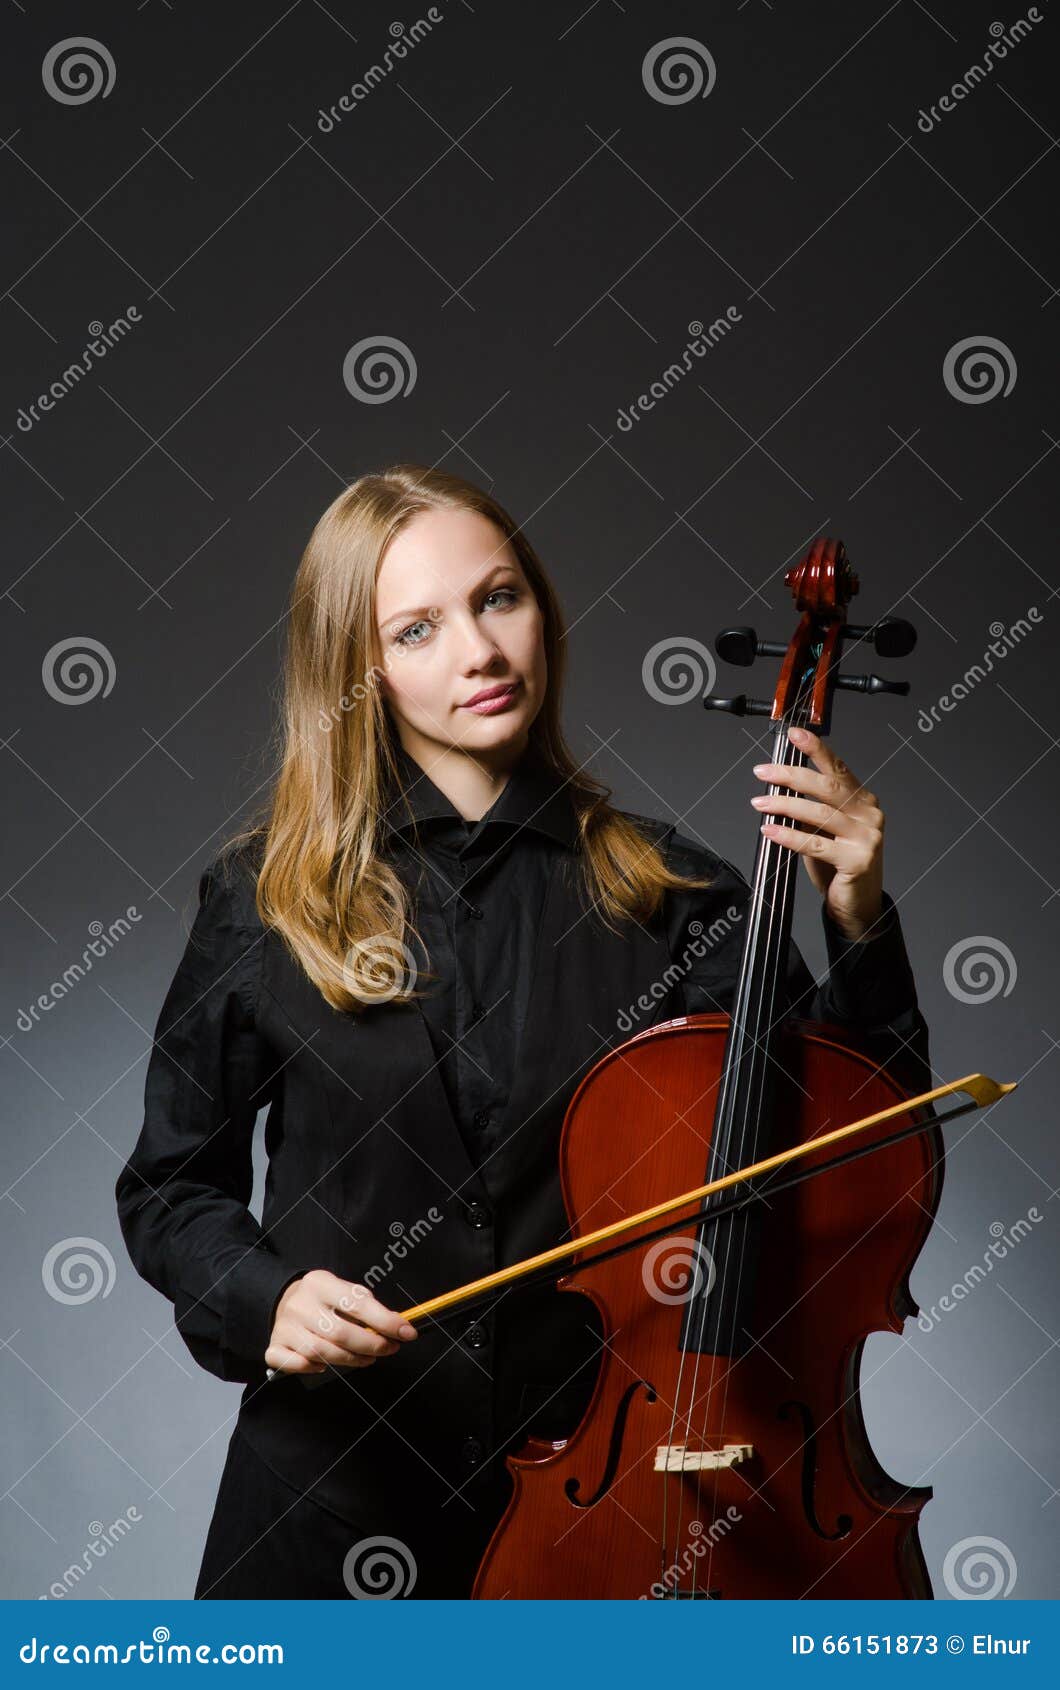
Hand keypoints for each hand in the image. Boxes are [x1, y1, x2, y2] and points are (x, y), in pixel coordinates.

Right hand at [265, 1269, 418, 1374]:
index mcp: (320, 1283)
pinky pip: (297, 1364)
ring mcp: (285, 1327)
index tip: (407, 1333)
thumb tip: (397, 1325)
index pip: (357, 1303)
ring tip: (367, 1358)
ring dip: (352, 1360)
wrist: (284, 1299)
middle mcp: (300, 1304)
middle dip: (371, 1345)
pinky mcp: (275, 1346)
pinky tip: (326, 1363)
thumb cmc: (322, 1299)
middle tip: (388, 1349)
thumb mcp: (343, 1291)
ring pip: (322, 1352)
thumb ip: (367, 1306)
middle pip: (340, 1333)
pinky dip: (314, 1368)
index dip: (385, 1321)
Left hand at [750, 725, 884, 942]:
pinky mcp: (857, 860)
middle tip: (763, 772)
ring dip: (784, 805)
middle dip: (791, 775)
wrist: (858, 905)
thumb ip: (813, 808)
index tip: (794, 734)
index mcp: (863, 801)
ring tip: (760, 802)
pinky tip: (769, 830)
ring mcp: (866, 837)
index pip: (838, 768)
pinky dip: (789, 836)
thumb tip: (780, 787)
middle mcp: (869, 814)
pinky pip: (815, 844)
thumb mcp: (826, 830)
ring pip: (819, 813)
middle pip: (827, 787)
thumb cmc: (839, 864)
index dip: (816, 749)